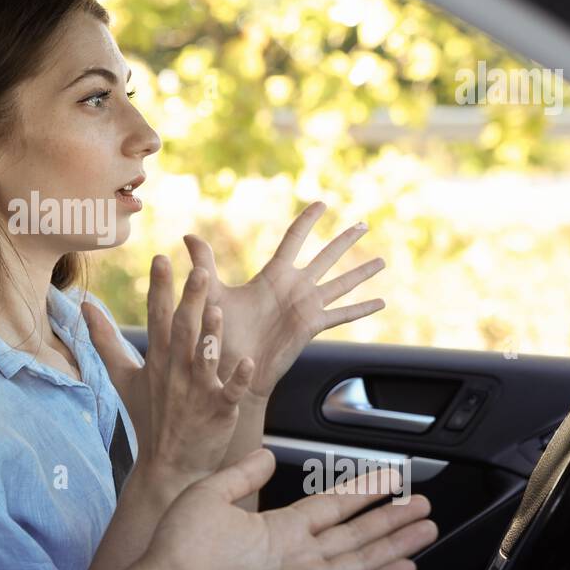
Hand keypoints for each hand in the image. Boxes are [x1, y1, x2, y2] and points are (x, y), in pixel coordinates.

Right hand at [82, 258, 255, 485]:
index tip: (162, 258)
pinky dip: (237, 379)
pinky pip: (229, 392)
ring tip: (218, 310)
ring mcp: (197, 392)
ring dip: (211, 336)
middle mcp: (176, 371)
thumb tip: (84, 307)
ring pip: (205, 359)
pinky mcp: (218, 412)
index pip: (157, 317)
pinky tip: (249, 362)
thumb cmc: (149, 417)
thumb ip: (104, 340)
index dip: (159, 288)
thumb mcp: (123, 377)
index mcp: (157, 359)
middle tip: (200, 270)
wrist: (168, 466)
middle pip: (183, 331)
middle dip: (190, 301)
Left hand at [141, 449, 437, 569]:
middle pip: (356, 532)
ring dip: (396, 543)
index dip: (362, 492)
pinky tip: (405, 566)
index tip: (389, 478)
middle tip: (421, 502)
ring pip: (362, 558)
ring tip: (427, 527)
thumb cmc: (177, 549)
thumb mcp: (211, 493)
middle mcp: (296, 554)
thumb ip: (242, 474)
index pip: (331, 506)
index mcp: (277, 528)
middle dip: (390, 517)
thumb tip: (264, 453)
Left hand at [182, 201, 384, 403]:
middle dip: (345, 240)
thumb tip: (187, 236)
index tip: (322, 203)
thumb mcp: (212, 291)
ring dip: (362, 272)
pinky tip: (381, 302)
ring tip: (382, 261)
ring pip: (341, 282)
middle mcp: (294, 286)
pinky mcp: (312, 326)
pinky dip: (362, 308)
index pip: (295, 239)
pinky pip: (342, 314)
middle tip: (364, 223)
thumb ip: (204, 262)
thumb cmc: (218, 332)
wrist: (229, 366)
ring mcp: (306, 306)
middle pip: (326, 256)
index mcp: (273, 274)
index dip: (308, 221)